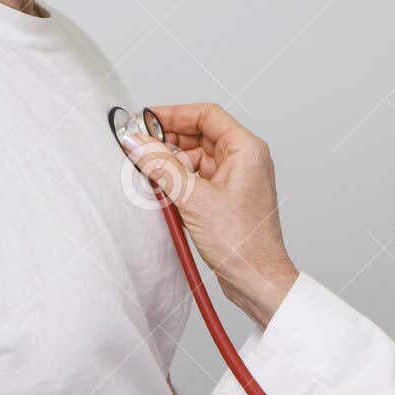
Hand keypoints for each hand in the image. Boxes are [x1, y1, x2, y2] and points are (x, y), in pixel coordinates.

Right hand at [122, 103, 298, 327]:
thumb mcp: (193, 199)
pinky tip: (161, 192)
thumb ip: (162, 166)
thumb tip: (137, 143)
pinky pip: (197, 179)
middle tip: (139, 148)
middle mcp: (244, 160)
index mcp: (246, 150)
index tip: (145, 120)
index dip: (173, 114)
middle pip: (199, 136)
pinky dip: (178, 182)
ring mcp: (236, 179)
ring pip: (196, 158)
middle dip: (168, 141)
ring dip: (171, 164)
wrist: (258, 281)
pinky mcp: (226, 198)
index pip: (206, 115)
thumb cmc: (241, 243)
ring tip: (148, 174)